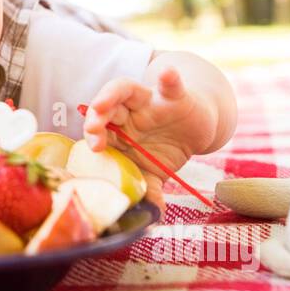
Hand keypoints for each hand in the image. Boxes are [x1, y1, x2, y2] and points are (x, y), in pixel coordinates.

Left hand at [82, 68, 219, 208]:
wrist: (196, 128)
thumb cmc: (166, 150)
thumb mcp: (156, 173)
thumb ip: (149, 190)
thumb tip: (150, 216)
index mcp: (119, 131)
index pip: (99, 128)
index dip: (93, 135)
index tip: (94, 147)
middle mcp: (128, 113)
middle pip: (106, 109)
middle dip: (96, 117)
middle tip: (93, 129)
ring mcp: (149, 101)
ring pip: (125, 90)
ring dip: (111, 95)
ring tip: (103, 103)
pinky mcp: (174, 95)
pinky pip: (170, 84)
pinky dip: (169, 78)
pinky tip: (168, 74)